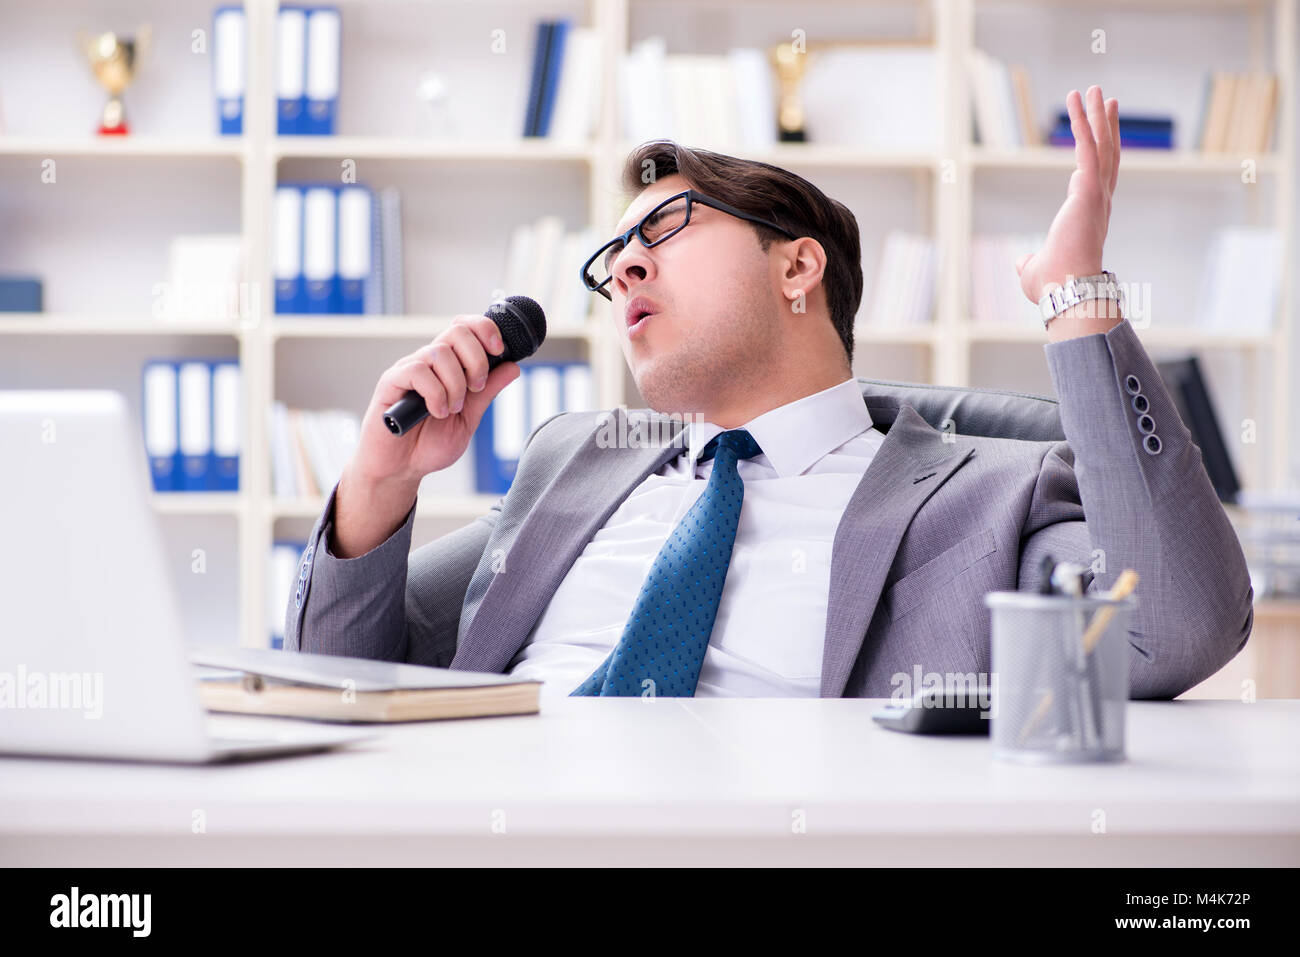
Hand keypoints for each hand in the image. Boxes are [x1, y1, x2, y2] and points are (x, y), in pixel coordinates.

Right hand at [351, 315, 520, 486]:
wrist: (400, 469)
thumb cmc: (428, 445)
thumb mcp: (469, 419)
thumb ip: (487, 392)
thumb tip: (512, 366)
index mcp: (448, 366)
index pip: (465, 328)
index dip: (485, 330)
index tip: (498, 351)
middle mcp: (428, 362)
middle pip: (456, 331)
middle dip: (476, 359)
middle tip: (475, 388)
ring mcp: (409, 370)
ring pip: (439, 352)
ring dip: (455, 383)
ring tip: (452, 410)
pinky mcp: (390, 382)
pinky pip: (417, 371)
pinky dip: (435, 393)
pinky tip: (436, 412)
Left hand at [1014, 86, 1120, 305]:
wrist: (1066, 290)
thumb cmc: (1054, 286)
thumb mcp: (1034, 270)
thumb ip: (1028, 262)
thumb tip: (1021, 262)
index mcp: (1089, 216)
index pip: (1097, 177)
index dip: (1099, 153)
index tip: (1096, 134)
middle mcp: (1099, 201)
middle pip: (1108, 154)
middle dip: (1106, 125)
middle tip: (1105, 100)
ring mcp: (1096, 194)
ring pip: (1101, 145)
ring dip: (1097, 115)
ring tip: (1094, 90)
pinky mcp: (1088, 189)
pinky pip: (1087, 147)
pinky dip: (1082, 122)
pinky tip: (1078, 101)